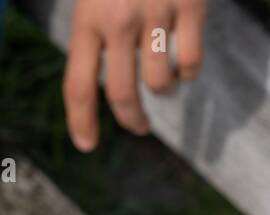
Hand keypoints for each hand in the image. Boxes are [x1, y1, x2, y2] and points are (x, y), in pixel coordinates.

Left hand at [64, 0, 205, 150]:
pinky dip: (188, 72)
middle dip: (132, 120)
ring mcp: (155, 11)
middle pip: (122, 94)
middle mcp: (118, 19)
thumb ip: (93, 35)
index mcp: (87, 19)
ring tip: (165, 81)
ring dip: (164, 91)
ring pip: (160, 83)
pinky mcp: (189, 5)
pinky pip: (190, 63)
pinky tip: (183, 64)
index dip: (81, 122)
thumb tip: (98, 89)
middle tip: (140, 126)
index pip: (79, 86)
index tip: (86, 145)